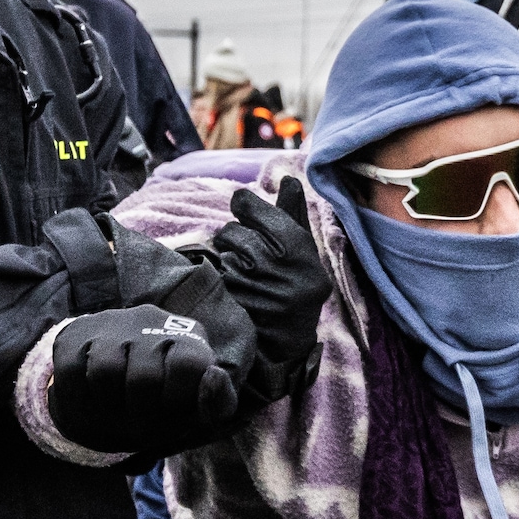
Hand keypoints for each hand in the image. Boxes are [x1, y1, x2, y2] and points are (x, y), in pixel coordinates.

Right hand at [47, 303, 259, 457]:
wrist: (112, 392)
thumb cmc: (163, 404)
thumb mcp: (197, 413)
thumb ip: (216, 404)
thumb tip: (213, 374)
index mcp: (189, 340)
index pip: (188, 365)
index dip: (177, 401)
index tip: (173, 414)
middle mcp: (152, 323)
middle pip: (144, 377)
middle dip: (141, 415)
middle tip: (141, 426)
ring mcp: (111, 325)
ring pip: (106, 371)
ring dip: (110, 409)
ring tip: (118, 416)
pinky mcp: (77, 336)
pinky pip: (73, 373)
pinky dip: (82, 402)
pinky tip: (94, 406)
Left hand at [202, 177, 328, 406]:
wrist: (289, 340)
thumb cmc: (297, 285)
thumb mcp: (304, 251)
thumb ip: (293, 214)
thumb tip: (290, 177)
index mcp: (298, 248)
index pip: (250, 206)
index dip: (244, 205)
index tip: (244, 208)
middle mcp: (277, 267)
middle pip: (231, 231)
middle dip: (234, 237)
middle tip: (246, 249)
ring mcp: (253, 287)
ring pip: (220, 253)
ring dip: (225, 259)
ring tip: (244, 273)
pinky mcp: (233, 304)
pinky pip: (215, 275)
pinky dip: (220, 278)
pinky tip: (235, 288)